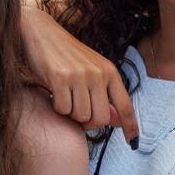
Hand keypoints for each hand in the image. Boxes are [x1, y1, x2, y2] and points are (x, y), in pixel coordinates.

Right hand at [19, 3, 138, 143]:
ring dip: (70, 114)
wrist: (41, 32)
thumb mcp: (90, 71)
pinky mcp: (60, 78)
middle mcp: (98, 73)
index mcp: (110, 71)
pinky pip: (63, 109)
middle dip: (89, 123)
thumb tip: (117, 122)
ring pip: (81, 116)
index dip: (131, 126)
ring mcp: (80, 75)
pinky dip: (57, 107)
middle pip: (101, 119)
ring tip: (64, 98)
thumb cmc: (65, 55)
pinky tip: (53, 93)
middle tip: (77, 112)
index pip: (125, 105)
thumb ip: (104, 96)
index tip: (133, 142)